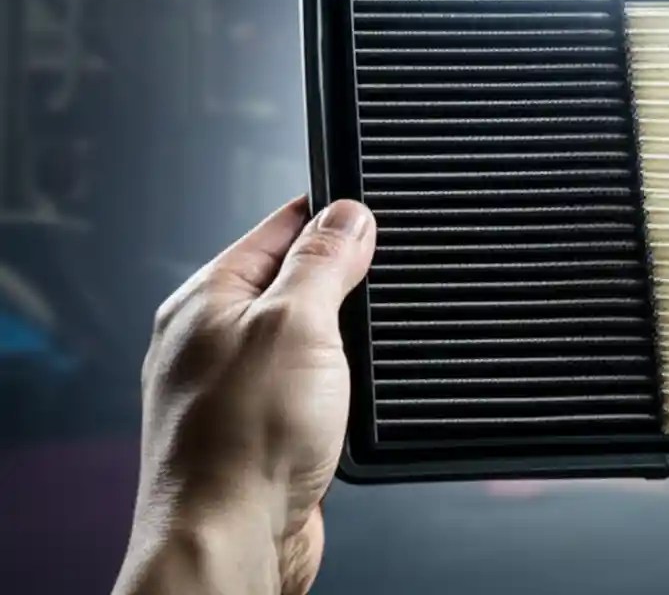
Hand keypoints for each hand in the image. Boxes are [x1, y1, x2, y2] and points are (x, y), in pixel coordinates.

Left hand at [113, 197, 374, 594]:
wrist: (232, 540)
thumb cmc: (243, 441)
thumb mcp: (296, 324)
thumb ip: (323, 262)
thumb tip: (348, 215)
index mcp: (206, 299)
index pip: (276, 228)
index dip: (328, 215)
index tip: (371, 210)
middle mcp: (212, 340)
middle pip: (292, 282)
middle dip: (341, 280)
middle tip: (380, 282)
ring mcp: (234, 387)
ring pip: (303, 337)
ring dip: (339, 339)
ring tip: (363, 346)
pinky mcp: (260, 430)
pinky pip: (306, 386)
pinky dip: (335, 384)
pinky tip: (351, 395)